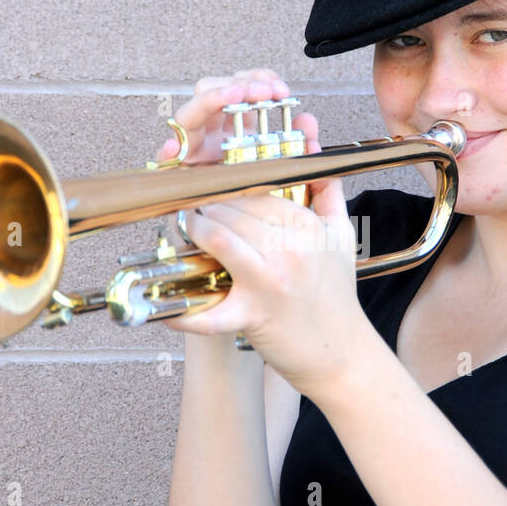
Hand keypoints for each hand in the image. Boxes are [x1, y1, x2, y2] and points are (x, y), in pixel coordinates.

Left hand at [158, 71, 367, 395]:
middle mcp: (289, 250)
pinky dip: (183, 311)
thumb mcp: (341, 237)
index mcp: (308, 227)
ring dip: (193, 229)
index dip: (228, 184)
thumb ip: (328, 192)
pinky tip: (165, 307)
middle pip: (232, 209)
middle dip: (206, 204)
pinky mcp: (251, 316)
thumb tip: (317, 153)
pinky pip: (208, 311)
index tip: (211, 185)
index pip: (258, 190)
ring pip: (217, 237)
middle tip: (191, 205)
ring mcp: (269, 282)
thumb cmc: (335, 295)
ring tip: (185, 227)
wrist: (341, 352)